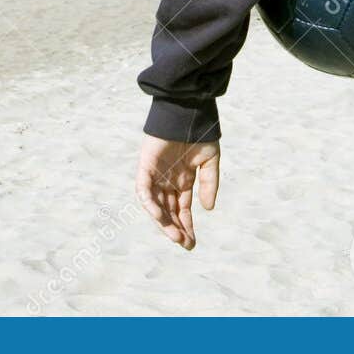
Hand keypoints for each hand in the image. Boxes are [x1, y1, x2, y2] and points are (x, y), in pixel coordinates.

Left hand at [135, 135, 218, 249]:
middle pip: (169, 211)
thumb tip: (207, 209)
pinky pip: (144, 190)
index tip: (192, 243)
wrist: (187, 110)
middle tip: (185, 243)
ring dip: (164, 222)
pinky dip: (150, 203)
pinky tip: (160, 216)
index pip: (181, 209)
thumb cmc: (199, 132)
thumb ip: (209, 184)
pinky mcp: (145, 167)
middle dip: (176, 229)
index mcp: (182, 181)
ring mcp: (155, 175)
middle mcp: (168, 181)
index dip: (186, 226)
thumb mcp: (209, 161)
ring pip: (156, 205)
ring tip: (175, 236)